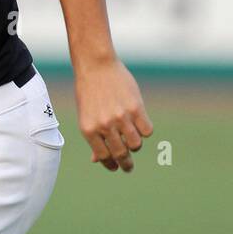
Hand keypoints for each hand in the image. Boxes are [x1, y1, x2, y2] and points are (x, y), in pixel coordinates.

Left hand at [74, 57, 152, 172]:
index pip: (103, 156)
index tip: (116, 167)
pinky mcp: (136, 108)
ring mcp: (121, 117)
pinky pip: (147, 130)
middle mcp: (105, 126)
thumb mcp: (85, 116)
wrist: (96, 66)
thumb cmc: (89, 92)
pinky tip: (140, 125)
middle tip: (128, 167)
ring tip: (133, 141)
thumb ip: (93, 138)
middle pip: (120, 154)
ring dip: (135, 145)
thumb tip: (96, 160)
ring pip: (136, 144)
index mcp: (89, 130)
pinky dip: (145, 131)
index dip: (111, 164)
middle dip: (126, 164)